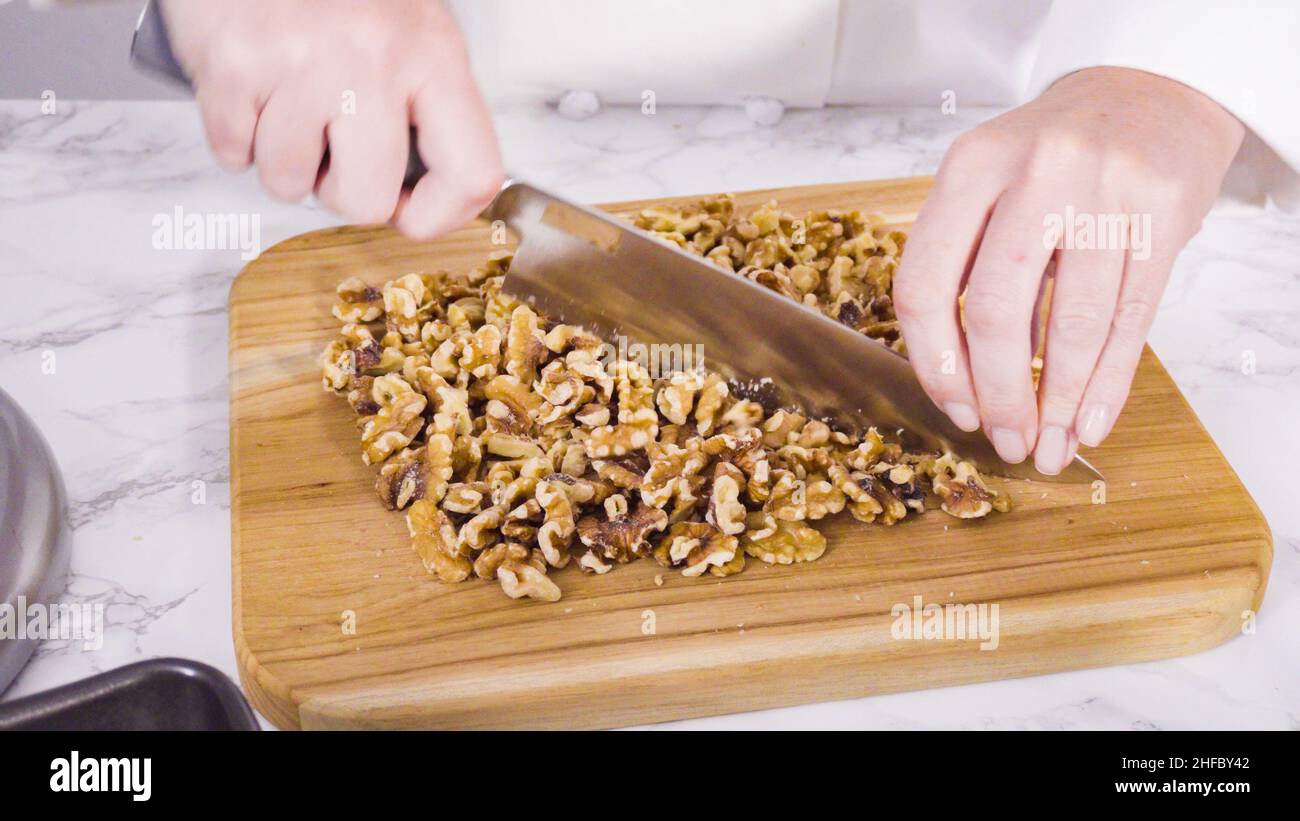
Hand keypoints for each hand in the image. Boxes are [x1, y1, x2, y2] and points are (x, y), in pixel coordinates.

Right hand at [161, 0, 502, 239]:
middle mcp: (374, 59)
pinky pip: (233, 152)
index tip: (411, 211)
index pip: (472, 174)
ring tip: (288, 107)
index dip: (440, 215)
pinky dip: (237, 135)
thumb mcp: (415, 35)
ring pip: (288, 183)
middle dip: (341, 193)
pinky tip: (254, 92)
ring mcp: (301, 63)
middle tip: (332, 153)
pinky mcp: (234, 64)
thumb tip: (427, 198)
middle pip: (365, 201)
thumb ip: (431, 111)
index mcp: (435, 56)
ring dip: (283, 160)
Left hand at [894, 67, 1242, 473]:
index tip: (954, 410)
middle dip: (998, 395)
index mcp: (969, 167)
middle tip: (1005, 441)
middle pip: (994, 312)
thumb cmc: (1051, 158)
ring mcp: (1103, 189)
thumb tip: (965, 385)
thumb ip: (966, 264)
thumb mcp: (989, 183)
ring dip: (1057, 402)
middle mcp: (1033, 173)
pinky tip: (1090, 421)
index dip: (934, 362)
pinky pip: (1130, 319)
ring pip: (1071, 324)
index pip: (925, 284)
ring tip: (1049, 447)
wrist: (1150, 94)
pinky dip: (1107, 382)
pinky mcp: (1162, 213)